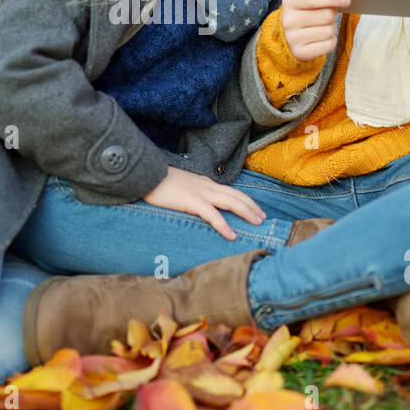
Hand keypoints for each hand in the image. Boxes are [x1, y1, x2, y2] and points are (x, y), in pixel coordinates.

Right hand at [143, 167, 265, 240]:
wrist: (146, 174)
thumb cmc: (159, 182)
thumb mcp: (181, 186)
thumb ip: (192, 192)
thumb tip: (198, 203)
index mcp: (204, 183)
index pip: (231, 191)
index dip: (246, 200)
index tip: (257, 209)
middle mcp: (207, 186)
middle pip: (236, 196)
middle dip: (252, 207)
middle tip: (263, 218)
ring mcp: (200, 193)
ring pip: (231, 202)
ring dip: (246, 213)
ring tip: (257, 223)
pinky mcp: (192, 202)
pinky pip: (212, 215)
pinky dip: (224, 225)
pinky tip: (232, 235)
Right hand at [280, 0, 351, 61]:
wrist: (289, 37)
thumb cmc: (302, 12)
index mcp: (289, 2)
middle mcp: (288, 21)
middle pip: (326, 15)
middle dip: (333, 13)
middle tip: (331, 13)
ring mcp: (293, 38)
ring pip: (329, 31)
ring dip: (332, 28)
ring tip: (324, 25)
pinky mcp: (300, 53)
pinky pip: (328, 45)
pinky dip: (330, 41)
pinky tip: (323, 37)